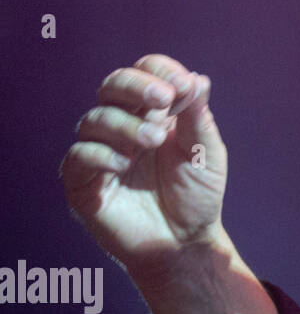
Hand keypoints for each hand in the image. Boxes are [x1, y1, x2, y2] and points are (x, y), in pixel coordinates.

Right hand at [61, 54, 228, 280]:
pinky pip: (79, 156)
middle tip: (163, 100)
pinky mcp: (84, 182)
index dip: (160, 72)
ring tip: (153, 142)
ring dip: (126, 125)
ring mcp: (102, 151)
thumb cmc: (196, 194)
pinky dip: (101, 154)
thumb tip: (196, 78)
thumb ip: (197, 116)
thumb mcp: (206, 151)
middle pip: (113, 85)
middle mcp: (125, 125)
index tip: (182, 85)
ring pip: (95, 119)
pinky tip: (124, 164)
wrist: (186, 242)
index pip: (146, 73)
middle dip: (136, 86)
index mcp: (155, 112)